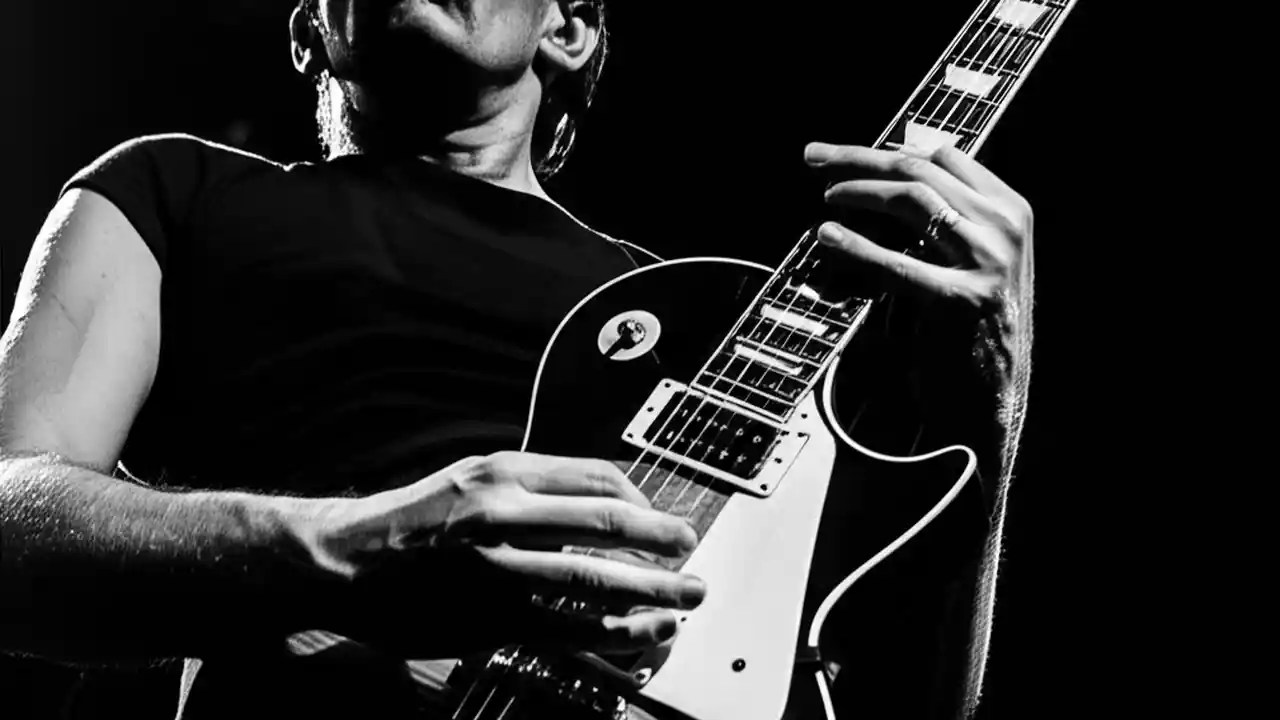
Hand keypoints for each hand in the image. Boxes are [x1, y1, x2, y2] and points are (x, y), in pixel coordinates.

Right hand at [297, 451, 703, 657]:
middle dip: (662, 539)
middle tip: (692, 550)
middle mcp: (502, 515)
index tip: (661, 514)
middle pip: (607, 523)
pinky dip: (615, 635)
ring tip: (685, 599)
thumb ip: (534, 485)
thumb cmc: (413, 520)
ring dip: (652, 591)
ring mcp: (497, 571)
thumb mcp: (472, 476)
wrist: (346, 560)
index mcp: (502, 473)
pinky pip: (568, 630)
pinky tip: (643, 634)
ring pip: (595, 581)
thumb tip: (605, 499)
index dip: (643, 498)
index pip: (596, 477)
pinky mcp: (491, 620)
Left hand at [804, 141, 1031, 312]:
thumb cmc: (972, 327)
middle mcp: (1004, 229)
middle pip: (921, 170)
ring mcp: (987, 263)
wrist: (992, 395)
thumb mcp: (974, 259)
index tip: (847, 154)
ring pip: (911, 199)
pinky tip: (828, 236)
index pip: (945, 156)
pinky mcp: (960, 300)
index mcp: (1010, 211)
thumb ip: (945, 216)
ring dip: (859, 191)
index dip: (889, 150)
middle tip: (816, 157)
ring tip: (828, 196)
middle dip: (860, 158)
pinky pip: (897, 262)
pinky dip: (856, 245)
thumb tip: (888, 172)